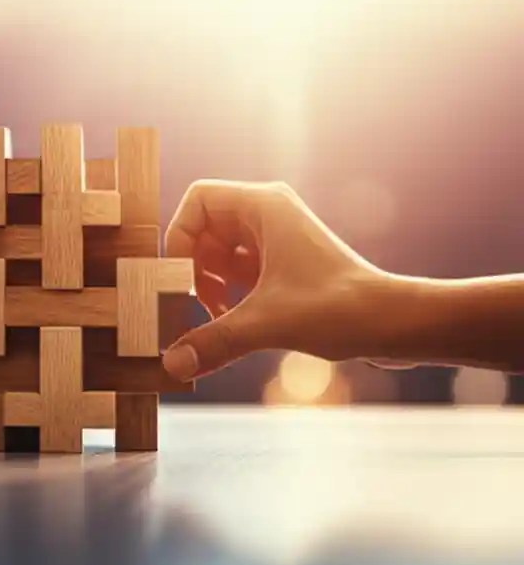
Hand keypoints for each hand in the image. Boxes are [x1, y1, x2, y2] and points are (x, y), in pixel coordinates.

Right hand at [161, 179, 384, 379]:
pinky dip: (225, 297)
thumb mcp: (266, 324)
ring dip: (206, 286)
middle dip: (190, 268)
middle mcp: (268, 216)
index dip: (179, 235)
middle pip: (203, 230)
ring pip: (217, 254)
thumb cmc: (341, 307)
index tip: (178, 275)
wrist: (394, 324)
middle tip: (186, 304)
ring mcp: (276, 241)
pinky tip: (227, 324)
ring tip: (209, 318)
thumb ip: (213, 340)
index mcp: (264, 206)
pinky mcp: (282, 267)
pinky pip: (236, 273)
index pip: (198, 200)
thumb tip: (171, 365)